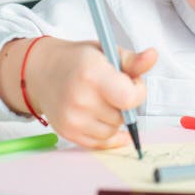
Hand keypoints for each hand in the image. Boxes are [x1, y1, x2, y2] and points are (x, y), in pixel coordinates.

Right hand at [0, 37, 156, 148]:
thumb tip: (152, 56)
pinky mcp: (67, 132)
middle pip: (123, 115)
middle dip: (125, 103)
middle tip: (112, 88)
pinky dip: (106, 132)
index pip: (130, 98)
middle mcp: (80, 99)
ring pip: (113, 130)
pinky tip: (103, 117)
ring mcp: (72, 118)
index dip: (138, 91)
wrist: (42, 71)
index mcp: (92, 74)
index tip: (132, 81)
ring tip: (102, 99)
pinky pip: (100, 143)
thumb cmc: (78, 60)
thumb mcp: (107, 52)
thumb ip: (133, 60)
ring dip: (115, 118)